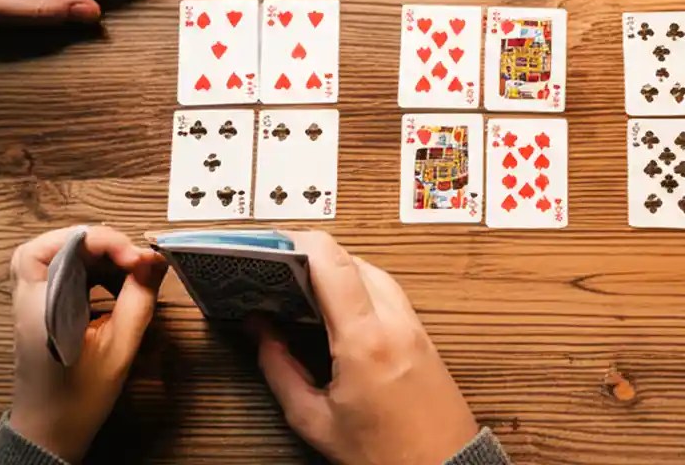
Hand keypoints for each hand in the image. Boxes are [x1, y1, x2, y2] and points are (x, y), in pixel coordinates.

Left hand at [8, 226, 166, 462]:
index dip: (102, 241)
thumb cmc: (80, 396)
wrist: (49, 432)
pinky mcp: (42, 310)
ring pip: (58, 256)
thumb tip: (156, 261)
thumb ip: (138, 299)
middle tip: (132, 257)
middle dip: (99, 242)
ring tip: (129, 268)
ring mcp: (32, 304)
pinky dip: (91, 270)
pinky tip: (116, 282)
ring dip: (96, 255)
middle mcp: (29, 298)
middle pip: (55, 244)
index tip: (136, 257)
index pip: (62, 246)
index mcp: (41, 305)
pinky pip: (63, 274)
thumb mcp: (119, 348)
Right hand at [252, 231, 479, 464]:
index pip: (333, 263)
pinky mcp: (423, 333)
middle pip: (351, 260)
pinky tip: (336, 305)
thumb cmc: (384, 455)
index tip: (270, 242)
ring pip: (373, 271)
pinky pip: (388, 290)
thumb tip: (260, 332)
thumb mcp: (315, 420)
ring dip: (337, 269)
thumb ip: (281, 370)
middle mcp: (394, 322)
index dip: (299, 242)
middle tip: (276, 268)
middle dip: (312, 256)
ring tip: (300, 286)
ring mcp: (414, 325)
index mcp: (365, 340)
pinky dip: (359, 286)